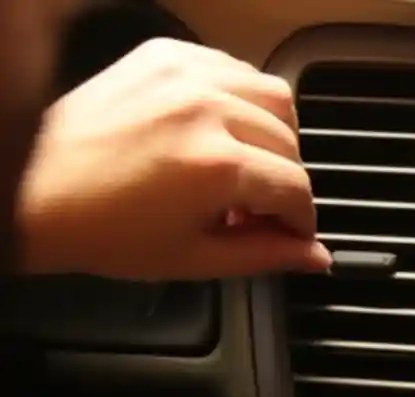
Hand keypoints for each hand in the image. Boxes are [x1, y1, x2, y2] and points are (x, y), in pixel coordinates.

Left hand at [16, 38, 330, 279]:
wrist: (31, 190)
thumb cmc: (100, 229)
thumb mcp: (194, 258)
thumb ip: (266, 256)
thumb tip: (317, 257)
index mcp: (216, 165)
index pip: (296, 189)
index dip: (302, 221)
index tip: (294, 234)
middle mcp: (206, 109)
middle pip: (292, 143)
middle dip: (285, 182)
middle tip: (259, 208)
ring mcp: (185, 75)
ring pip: (275, 97)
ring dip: (274, 134)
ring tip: (247, 163)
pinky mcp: (165, 53)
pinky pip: (234, 68)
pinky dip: (242, 97)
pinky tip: (222, 128)